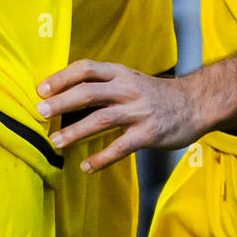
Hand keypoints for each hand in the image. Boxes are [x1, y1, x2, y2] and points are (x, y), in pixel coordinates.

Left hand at [36, 60, 207, 171]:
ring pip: (101, 119)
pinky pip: (121, 147)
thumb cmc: (155, 94)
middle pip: (89, 92)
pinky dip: (102, 158)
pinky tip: (86, 167)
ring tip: (56, 142)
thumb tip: (65, 97)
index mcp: (120, 73)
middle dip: (62, 102)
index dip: (62, 77)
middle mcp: (128, 89)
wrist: (196, 103)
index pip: (86, 69)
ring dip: (76, 131)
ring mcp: (139, 111)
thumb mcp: (130, 80)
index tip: (41, 89)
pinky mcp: (149, 133)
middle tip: (39, 112)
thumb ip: (104, 86)